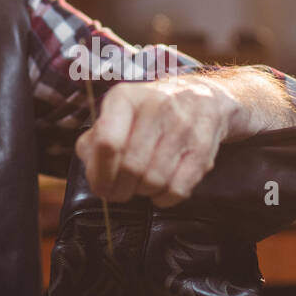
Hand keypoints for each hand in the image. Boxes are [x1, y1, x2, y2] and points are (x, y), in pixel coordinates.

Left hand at [75, 75, 234, 206]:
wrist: (203, 96)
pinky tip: (161, 190)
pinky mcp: (204, 145)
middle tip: (119, 193)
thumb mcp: (117, 114)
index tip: (101, 187)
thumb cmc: (150, 112)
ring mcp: (183, 125)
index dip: (101, 175)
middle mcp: (155, 106)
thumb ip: (95, 140)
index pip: (107, 144)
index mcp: (125, 98)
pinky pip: (179, 188)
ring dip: (143, 193)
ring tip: (141, 186)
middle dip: (120, 190)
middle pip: (131, 167)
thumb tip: (92, 169)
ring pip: (154, 180)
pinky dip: (165, 198)